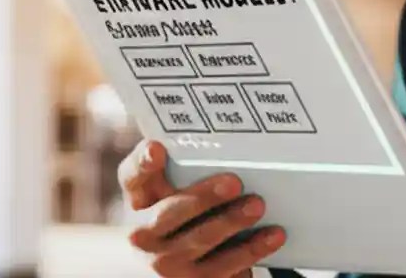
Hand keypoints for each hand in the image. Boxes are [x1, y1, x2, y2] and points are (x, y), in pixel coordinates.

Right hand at [119, 139, 285, 277]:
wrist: (181, 259)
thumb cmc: (182, 209)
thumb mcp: (172, 187)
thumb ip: (179, 162)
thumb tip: (199, 141)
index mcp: (139, 200)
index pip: (133, 176)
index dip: (143, 162)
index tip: (157, 149)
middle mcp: (145, 235)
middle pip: (170, 212)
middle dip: (202, 197)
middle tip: (234, 182)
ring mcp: (168, 264)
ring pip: (200, 241)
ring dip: (231, 222)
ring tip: (257, 205)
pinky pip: (226, 268)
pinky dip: (252, 250)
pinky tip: (272, 236)